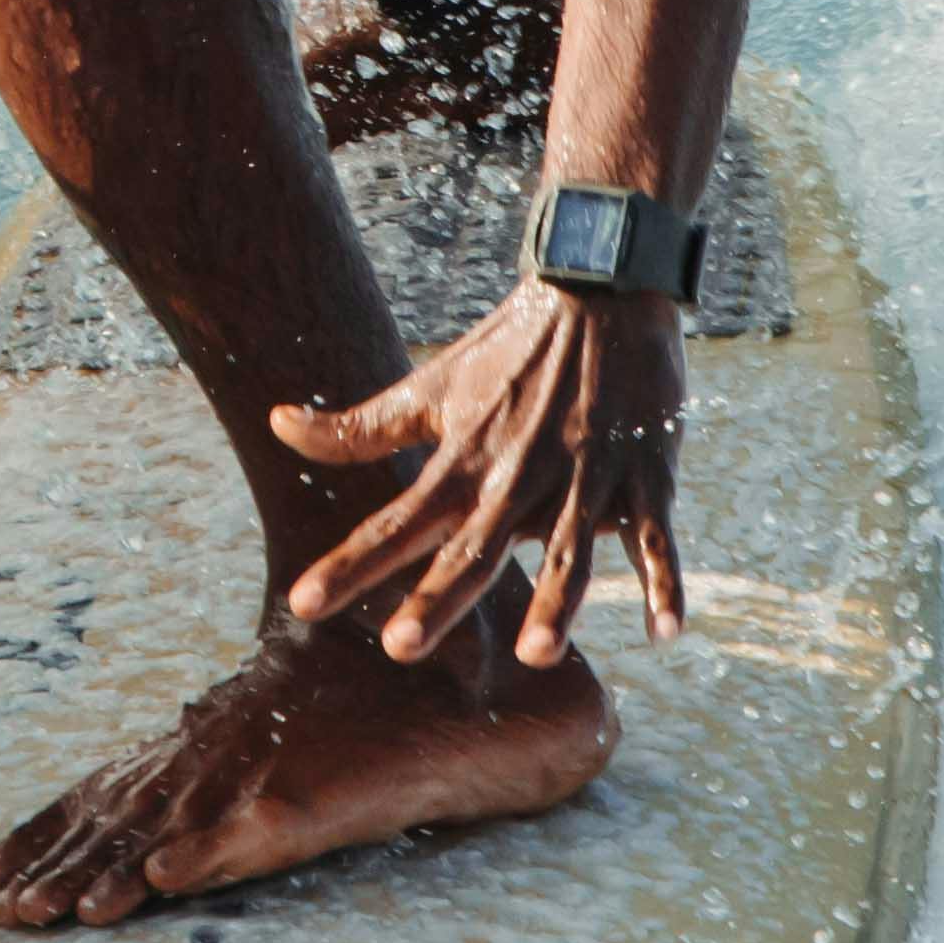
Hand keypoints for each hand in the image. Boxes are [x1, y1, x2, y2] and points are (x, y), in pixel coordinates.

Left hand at [273, 275, 692, 666]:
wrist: (598, 288)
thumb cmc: (507, 348)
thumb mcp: (429, 386)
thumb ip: (358, 426)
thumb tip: (278, 425)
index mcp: (465, 459)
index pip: (396, 522)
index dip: (349, 563)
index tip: (302, 605)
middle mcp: (520, 476)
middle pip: (474, 548)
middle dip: (437, 597)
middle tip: (400, 647)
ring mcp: (585, 477)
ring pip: (568, 550)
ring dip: (554, 602)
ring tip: (535, 654)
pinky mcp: (643, 476)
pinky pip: (655, 538)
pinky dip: (665, 583)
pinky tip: (664, 633)